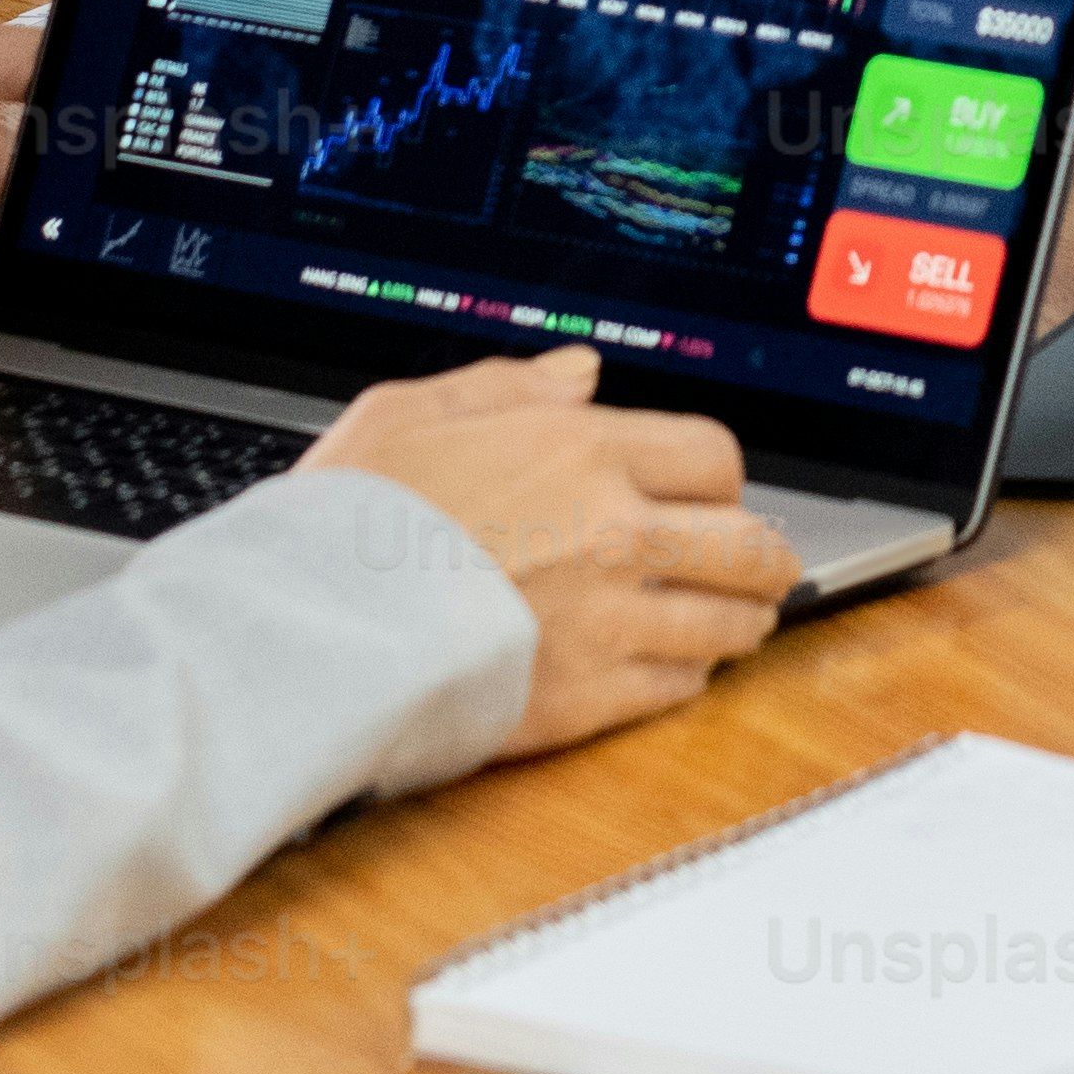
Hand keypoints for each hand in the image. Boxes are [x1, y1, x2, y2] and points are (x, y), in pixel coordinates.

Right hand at [291, 346, 804, 753]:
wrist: (308, 630)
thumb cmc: (344, 522)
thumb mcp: (410, 412)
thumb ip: (509, 387)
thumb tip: (578, 373)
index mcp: (580, 451)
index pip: (712, 455)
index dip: (722, 478)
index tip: (715, 496)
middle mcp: (613, 532)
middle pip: (747, 544)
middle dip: (764, 557)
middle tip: (764, 567)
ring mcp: (607, 620)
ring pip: (726, 623)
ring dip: (738, 622)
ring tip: (735, 624)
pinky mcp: (586, 699)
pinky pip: (676, 689)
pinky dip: (685, 679)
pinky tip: (672, 670)